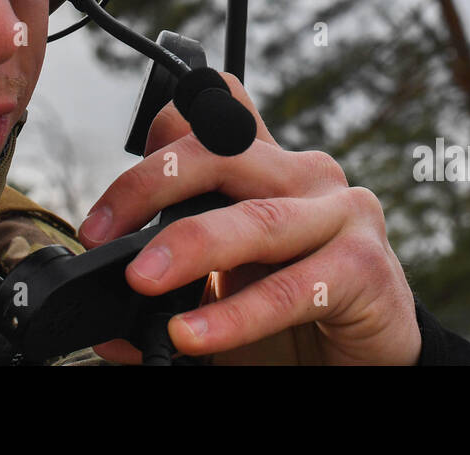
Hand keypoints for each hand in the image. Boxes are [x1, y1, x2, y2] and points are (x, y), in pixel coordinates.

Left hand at [77, 72, 421, 364]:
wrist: (370, 360)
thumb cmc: (296, 313)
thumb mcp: (228, 280)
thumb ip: (179, 280)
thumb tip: (108, 323)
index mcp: (267, 165)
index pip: (214, 110)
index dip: (160, 134)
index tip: (107, 204)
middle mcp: (305, 174)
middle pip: (222, 150)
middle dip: (150, 185)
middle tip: (99, 234)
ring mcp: (341, 213)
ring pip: (256, 217)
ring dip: (190, 246)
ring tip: (140, 279)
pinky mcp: (364, 266)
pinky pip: (290, 289)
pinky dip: (235, 315)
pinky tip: (190, 335)